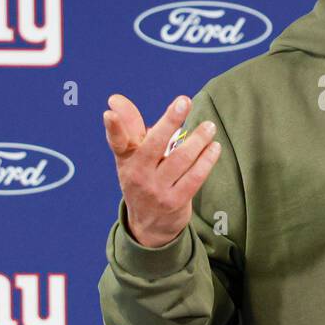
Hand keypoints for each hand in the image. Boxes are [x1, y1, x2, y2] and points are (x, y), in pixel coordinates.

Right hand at [103, 93, 221, 248]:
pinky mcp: (175, 202)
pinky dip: (206, 160)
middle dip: (170, 121)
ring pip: (180, 159)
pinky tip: (214, 147)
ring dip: (198, 140)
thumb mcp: (131, 155)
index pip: (117, 141)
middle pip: (155, 144)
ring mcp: (156, 190)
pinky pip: (195, 177)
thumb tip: (115, 99)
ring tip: (209, 126)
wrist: (149, 224)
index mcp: (126, 159)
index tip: (109, 113)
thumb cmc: (142, 177)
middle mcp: (138, 174)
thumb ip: (128, 126)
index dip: (113, 128)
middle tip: (184, 101)